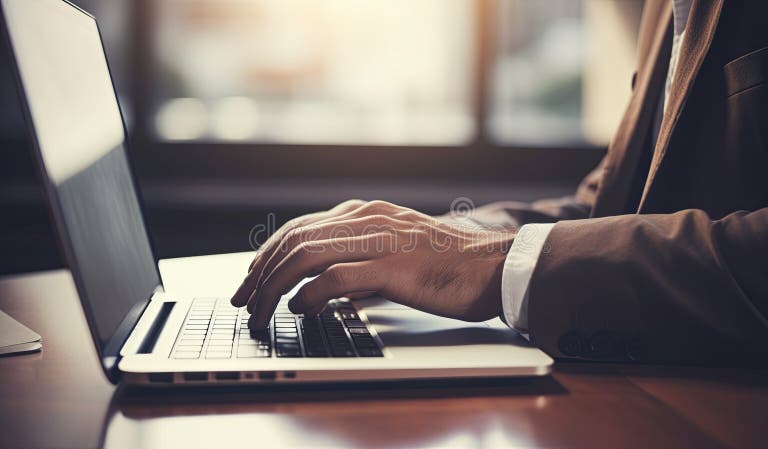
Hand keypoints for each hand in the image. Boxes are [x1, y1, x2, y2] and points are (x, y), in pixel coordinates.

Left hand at [231, 200, 515, 329]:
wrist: (492, 267)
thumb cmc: (446, 265)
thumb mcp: (395, 252)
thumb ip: (358, 261)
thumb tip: (321, 287)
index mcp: (365, 213)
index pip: (300, 228)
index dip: (267, 255)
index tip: (250, 280)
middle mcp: (367, 219)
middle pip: (295, 240)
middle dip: (260, 273)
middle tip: (243, 300)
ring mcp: (380, 240)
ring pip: (307, 256)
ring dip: (275, 286)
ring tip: (263, 311)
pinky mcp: (393, 266)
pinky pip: (336, 278)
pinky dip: (309, 296)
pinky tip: (300, 310)